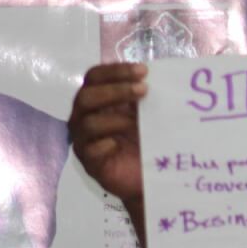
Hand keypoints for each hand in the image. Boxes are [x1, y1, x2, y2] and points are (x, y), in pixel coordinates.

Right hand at [69, 62, 147, 203]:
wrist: (149, 176)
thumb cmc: (146, 140)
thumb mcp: (147, 113)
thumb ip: (146, 96)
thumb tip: (162, 74)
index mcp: (98, 100)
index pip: (95, 77)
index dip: (115, 71)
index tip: (143, 71)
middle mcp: (85, 117)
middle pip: (85, 96)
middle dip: (115, 90)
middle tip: (143, 90)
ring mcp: (85, 141)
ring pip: (87, 123)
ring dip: (115, 118)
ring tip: (137, 121)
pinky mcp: (91, 163)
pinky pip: (90, 150)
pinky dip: (105, 143)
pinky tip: (118, 143)